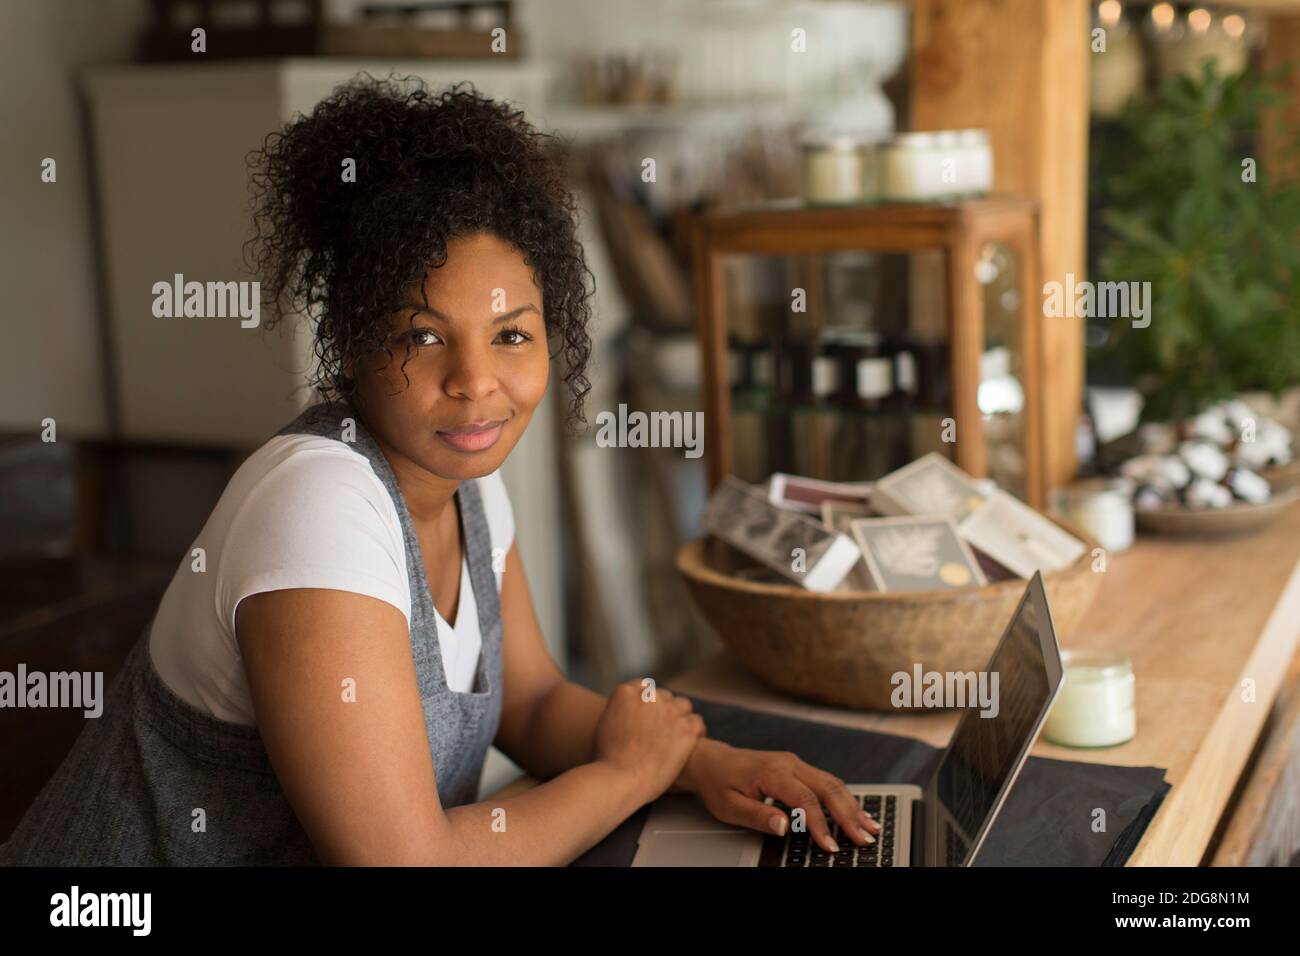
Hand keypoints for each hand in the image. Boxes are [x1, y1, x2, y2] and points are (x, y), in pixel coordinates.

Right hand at [594, 679, 705, 803]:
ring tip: (677, 736)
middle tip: (661, 731)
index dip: (647, 701)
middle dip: (663, 711)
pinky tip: (691, 742)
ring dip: (680, 717)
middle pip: (664, 696)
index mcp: (626, 692)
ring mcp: (669, 711)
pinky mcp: (686, 729)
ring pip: (683, 705)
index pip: (643, 686)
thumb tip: (629, 713)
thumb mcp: (605, 725)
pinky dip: (696, 731)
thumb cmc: (608, 760)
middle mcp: (649, 697)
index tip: (648, 714)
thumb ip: (619, 711)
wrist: (621, 779)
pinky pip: (697, 722)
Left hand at [676, 741, 881, 853]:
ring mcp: (796, 763)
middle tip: (865, 838)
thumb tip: (784, 826)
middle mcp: (789, 763)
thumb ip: (757, 816)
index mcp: (772, 771)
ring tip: (870, 828)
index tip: (829, 846)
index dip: (820, 824)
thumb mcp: (729, 806)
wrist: (712, 761)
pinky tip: (856, 813)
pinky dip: (844, 798)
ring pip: (832, 783)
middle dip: (849, 814)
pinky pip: (826, 781)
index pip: (804, 799)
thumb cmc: (719, 783)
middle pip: (828, 787)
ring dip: (852, 806)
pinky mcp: (798, 768)